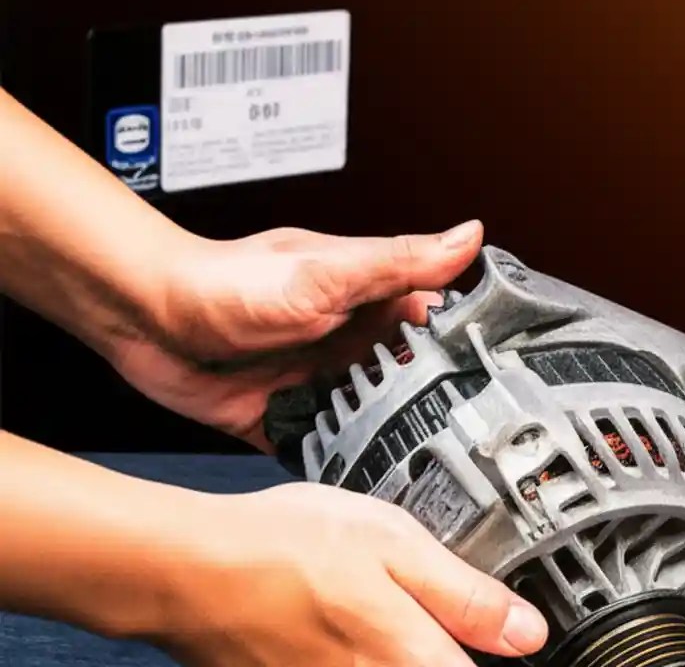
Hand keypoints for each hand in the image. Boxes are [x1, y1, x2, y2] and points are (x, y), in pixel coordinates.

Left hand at [105, 220, 484, 450]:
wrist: (146, 318)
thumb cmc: (227, 282)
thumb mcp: (327, 273)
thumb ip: (399, 261)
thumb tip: (471, 236)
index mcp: (369, 302)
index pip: (437, 328)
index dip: (469, 354)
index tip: (502, 384)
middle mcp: (349, 344)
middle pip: (411, 383)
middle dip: (438, 410)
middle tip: (469, 445)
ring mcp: (319, 383)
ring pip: (374, 421)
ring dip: (392, 442)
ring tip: (425, 474)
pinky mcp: (286, 418)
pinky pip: (326, 449)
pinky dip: (341, 464)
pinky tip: (361, 483)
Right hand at [159, 482, 547, 665]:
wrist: (186, 569)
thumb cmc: (284, 546)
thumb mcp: (393, 545)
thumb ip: (464, 596)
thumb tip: (528, 633)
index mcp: (411, 657)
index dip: (498, 653)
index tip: (500, 637)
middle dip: (445, 646)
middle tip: (427, 609)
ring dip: (401, 648)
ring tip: (371, 604)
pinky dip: (357, 651)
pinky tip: (343, 621)